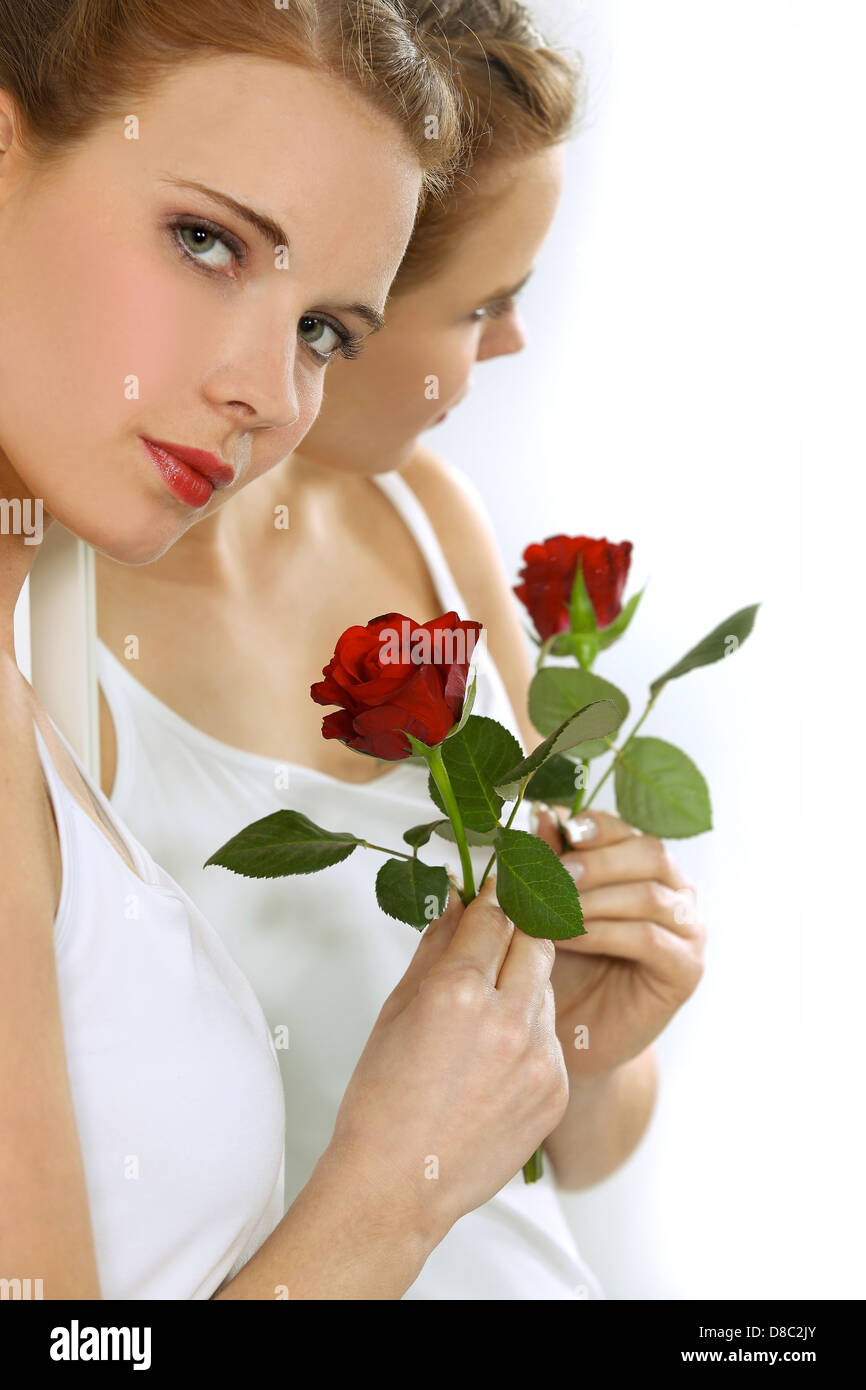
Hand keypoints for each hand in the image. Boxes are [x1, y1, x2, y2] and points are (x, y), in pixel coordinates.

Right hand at [324, 877, 567, 1249]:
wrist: (398, 1186)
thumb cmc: (382, 1101)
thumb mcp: (396, 1009)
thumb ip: (436, 948)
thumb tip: (457, 901)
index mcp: (457, 992)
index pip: (494, 915)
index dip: (497, 892)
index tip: (503, 876)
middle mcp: (506, 1019)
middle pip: (536, 940)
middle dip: (523, 924)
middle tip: (512, 915)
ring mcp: (539, 1058)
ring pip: (545, 989)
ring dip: (524, 981)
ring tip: (487, 1007)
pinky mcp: (557, 1089)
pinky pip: (550, 1038)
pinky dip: (530, 1032)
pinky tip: (495, 1056)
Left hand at [532, 807, 705, 1078]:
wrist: (574, 1034)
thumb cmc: (560, 963)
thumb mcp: (550, 906)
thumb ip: (550, 862)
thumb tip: (540, 813)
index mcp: (644, 865)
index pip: (629, 829)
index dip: (595, 826)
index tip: (560, 832)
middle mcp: (676, 890)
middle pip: (649, 853)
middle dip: (596, 861)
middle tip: (553, 876)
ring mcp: (687, 929)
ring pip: (649, 895)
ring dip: (594, 899)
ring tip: (551, 911)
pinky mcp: (686, 968)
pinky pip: (649, 938)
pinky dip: (603, 933)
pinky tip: (567, 939)